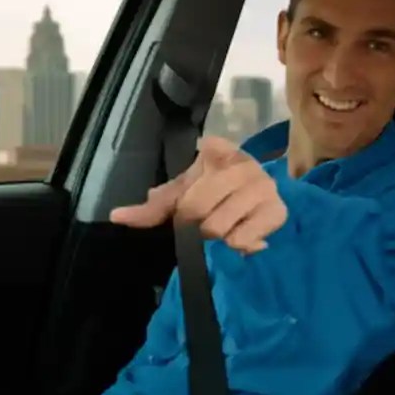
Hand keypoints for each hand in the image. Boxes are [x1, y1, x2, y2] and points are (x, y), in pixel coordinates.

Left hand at [110, 136, 288, 253]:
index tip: (190, 207)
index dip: (182, 208)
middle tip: (210, 218)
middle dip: (197, 224)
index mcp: (216, 150)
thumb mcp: (186, 191)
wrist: (265, 196)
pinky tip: (245, 231)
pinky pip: (241, 240)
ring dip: (217, 236)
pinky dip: (237, 245)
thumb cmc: (218, 189)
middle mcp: (243, 163)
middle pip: (196, 211)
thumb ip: (155, 205)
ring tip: (228, 224)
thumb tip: (117, 217)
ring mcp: (263, 186)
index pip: (182, 191)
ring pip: (217, 229)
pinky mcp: (277, 210)